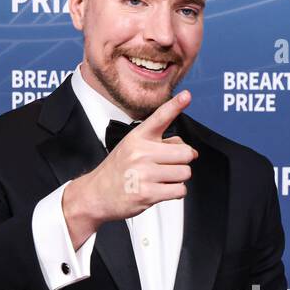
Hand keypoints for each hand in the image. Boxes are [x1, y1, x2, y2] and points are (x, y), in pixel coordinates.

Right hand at [61, 89, 198, 236]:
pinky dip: (175, 192)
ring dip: (178, 179)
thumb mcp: (134, 149)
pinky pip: (179, 190)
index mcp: (138, 137)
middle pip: (185, 152)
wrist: (96, 194)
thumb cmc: (118, 171)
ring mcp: (143, 173)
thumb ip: (163, 145)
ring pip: (185, 173)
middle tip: (167, 167)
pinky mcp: (147, 193)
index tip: (186, 95)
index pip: (160, 117)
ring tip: (161, 180)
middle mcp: (140, 152)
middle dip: (182, 162)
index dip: (175, 105)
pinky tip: (161, 190)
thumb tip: (193, 153)